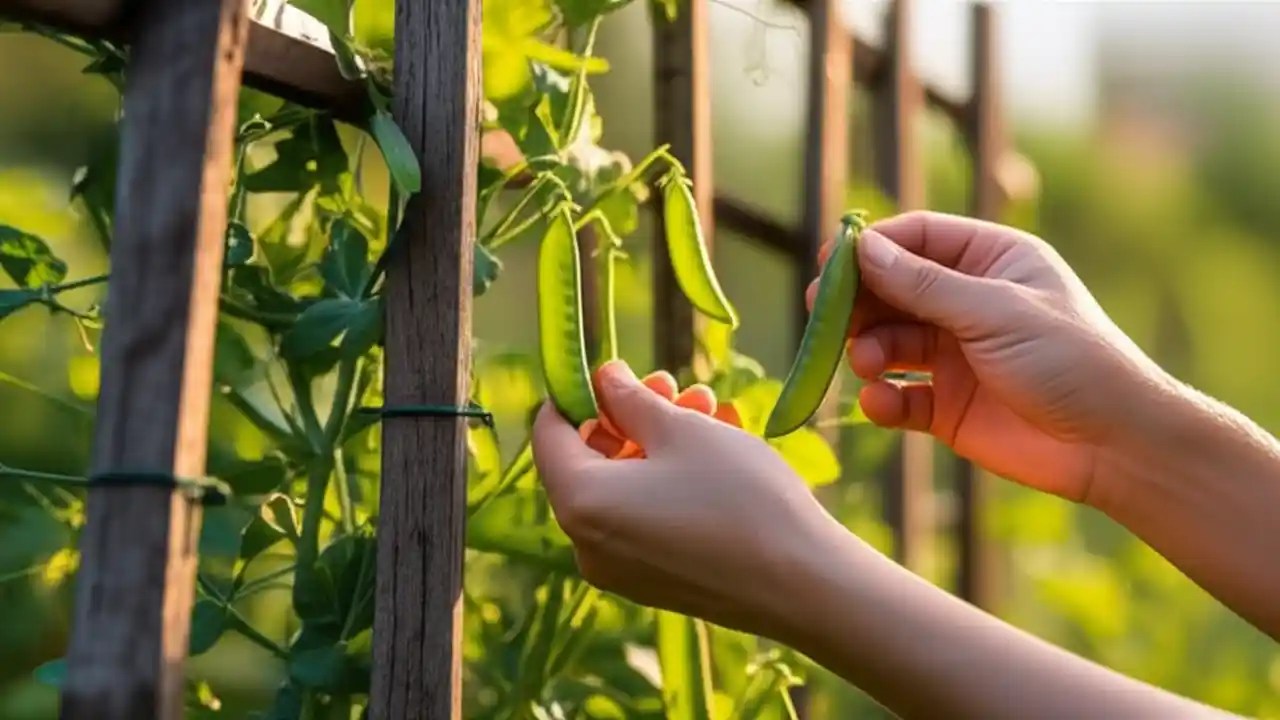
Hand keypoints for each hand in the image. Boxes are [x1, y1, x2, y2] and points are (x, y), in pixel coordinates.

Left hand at [532, 360, 844, 636]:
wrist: (802, 584)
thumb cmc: (739, 497)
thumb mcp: (681, 430)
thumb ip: (630, 399)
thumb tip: (601, 378)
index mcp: (580, 502)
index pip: (549, 433)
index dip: (576, 392)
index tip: (614, 369)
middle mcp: (587, 544)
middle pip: (589, 460)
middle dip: (630, 415)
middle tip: (674, 384)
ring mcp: (620, 570)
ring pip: (624, 486)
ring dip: (658, 442)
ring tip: (710, 410)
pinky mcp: (654, 583)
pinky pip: (645, 517)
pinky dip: (669, 480)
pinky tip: (717, 450)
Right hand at [814, 211, 1175, 504]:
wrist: (1114, 444)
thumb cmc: (1069, 360)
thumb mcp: (994, 312)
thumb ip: (924, 285)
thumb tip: (863, 249)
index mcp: (992, 262)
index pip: (918, 240)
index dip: (872, 249)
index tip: (831, 265)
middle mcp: (970, 304)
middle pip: (893, 291)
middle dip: (858, 303)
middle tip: (822, 316)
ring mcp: (956, 356)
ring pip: (888, 343)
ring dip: (868, 351)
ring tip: (867, 365)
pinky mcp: (948, 407)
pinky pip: (900, 397)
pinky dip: (883, 400)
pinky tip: (881, 404)